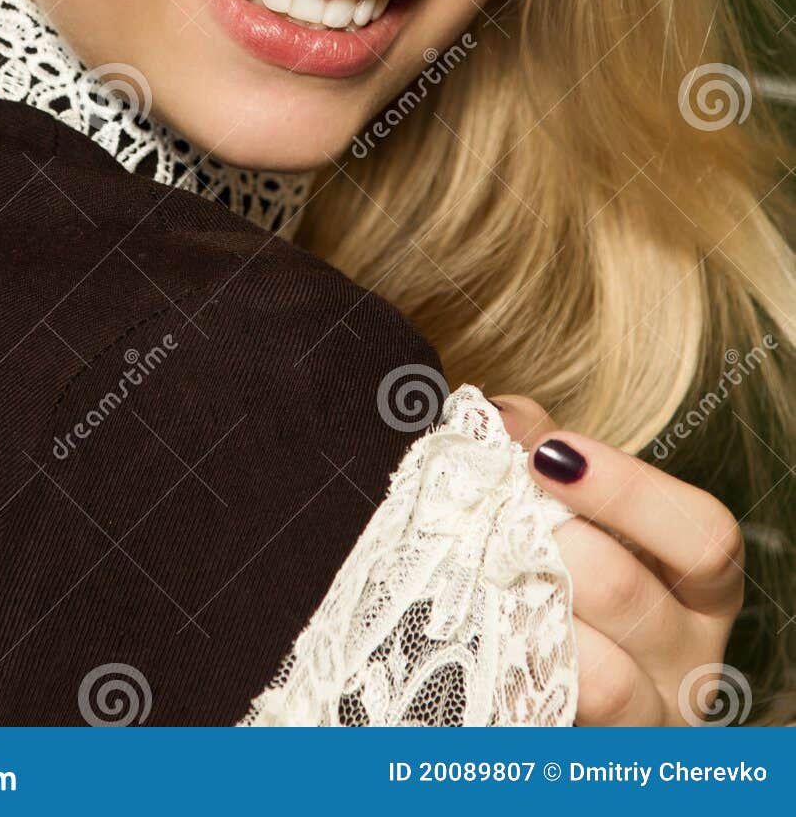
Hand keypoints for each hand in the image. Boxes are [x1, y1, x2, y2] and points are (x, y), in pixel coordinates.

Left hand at [490, 394, 745, 725]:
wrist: (523, 698)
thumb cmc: (560, 588)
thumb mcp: (572, 520)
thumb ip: (540, 456)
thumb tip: (502, 415)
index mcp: (698, 594)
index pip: (704, 536)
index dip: (627, 488)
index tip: (547, 452)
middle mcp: (687, 665)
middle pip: (631, 596)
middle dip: (551, 545)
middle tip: (496, 518)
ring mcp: (644, 726)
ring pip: (599, 677)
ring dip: (527, 613)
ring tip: (479, 573)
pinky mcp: (589, 763)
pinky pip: (550, 725)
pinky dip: (509, 677)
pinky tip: (474, 639)